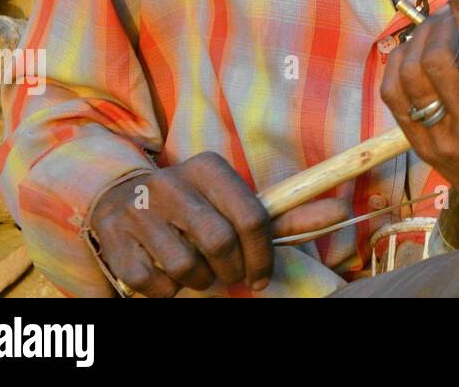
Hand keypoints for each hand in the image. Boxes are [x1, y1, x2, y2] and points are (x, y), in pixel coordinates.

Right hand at [89, 151, 349, 296]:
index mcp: (208, 168)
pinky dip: (166, 291)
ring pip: (186, 266)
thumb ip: (288, 214)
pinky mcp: (116, 240)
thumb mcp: (238, 203)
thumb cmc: (198, 208)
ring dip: (198, 281)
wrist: (121, 201)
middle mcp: (172, 182)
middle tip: (229, 275)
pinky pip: (153, 283)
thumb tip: (343, 212)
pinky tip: (167, 275)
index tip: (261, 276)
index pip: (252, 216)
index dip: (263, 255)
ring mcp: (140, 211)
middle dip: (230, 270)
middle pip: (219, 243)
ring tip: (197, 271)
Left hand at [381, 0, 458, 231]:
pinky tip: (414, 52)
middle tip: (451, 10)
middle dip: (439, 23)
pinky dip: (398, 68)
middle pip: (437, 62)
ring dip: (417, 43)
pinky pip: (396, 101)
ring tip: (435, 29)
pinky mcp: (426, 150)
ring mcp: (445, 142)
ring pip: (409, 79)